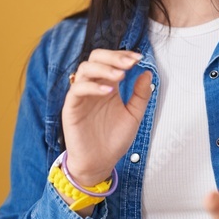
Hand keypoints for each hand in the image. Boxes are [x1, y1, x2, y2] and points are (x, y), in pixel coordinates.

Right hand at [61, 49, 152, 185]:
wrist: (100, 163)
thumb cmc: (113, 140)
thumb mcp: (134, 115)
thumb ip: (140, 95)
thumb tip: (147, 72)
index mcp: (108, 86)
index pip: (111, 61)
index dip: (123, 56)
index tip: (138, 58)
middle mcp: (93, 87)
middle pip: (95, 58)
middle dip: (113, 56)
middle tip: (129, 63)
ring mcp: (81, 96)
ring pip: (85, 70)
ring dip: (104, 69)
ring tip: (120, 76)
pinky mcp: (71, 108)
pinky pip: (77, 90)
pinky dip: (93, 87)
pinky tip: (108, 91)